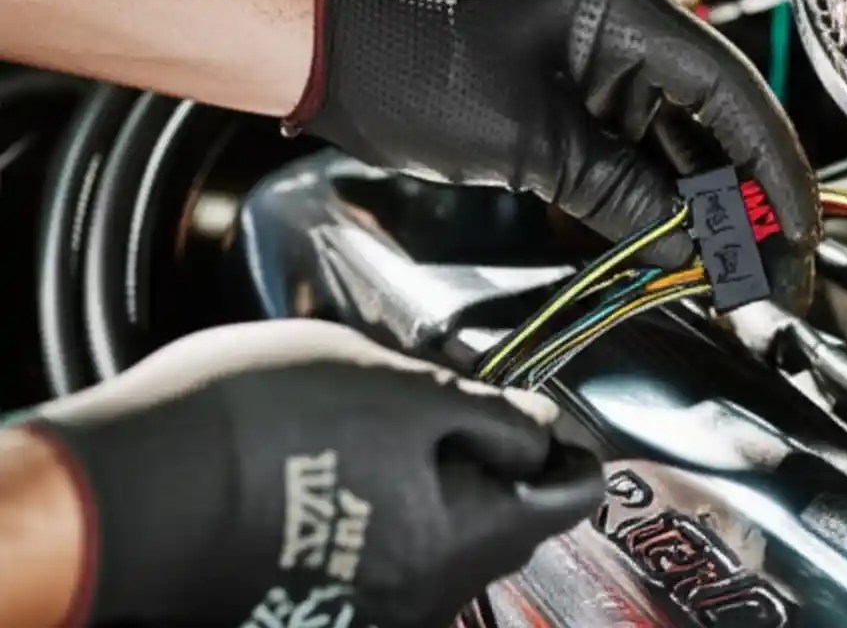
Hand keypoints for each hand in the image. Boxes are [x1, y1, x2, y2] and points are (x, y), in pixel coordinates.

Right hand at [30, 320, 602, 627]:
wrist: (128, 493)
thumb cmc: (261, 432)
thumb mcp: (398, 388)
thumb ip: (486, 412)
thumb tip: (537, 427)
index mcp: (466, 538)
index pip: (571, 497)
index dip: (570, 444)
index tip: (550, 414)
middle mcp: (429, 594)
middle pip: (504, 520)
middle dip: (490, 459)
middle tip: (443, 402)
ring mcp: (371, 608)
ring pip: (438, 536)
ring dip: (430, 484)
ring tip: (370, 427)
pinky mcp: (319, 604)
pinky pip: (380, 554)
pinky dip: (379, 512)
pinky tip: (329, 468)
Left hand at [288, 0, 820, 310]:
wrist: (329, 56)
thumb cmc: (412, 62)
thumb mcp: (528, 139)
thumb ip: (618, 196)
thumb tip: (690, 251)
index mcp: (625, 13)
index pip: (729, 89)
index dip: (773, 164)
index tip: (798, 226)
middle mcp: (624, 40)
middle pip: (713, 126)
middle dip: (744, 203)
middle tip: (775, 273)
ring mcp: (598, 77)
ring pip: (676, 152)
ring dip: (704, 215)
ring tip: (737, 279)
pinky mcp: (572, 114)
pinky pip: (632, 166)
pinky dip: (655, 211)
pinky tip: (683, 256)